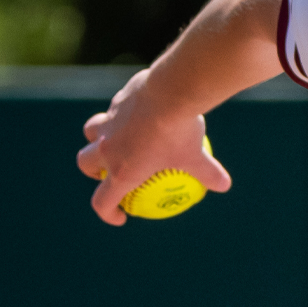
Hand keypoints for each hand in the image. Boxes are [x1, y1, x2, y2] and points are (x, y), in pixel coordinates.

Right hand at [76, 69, 231, 224]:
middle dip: (92, 170)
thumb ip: (208, 172)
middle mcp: (107, 148)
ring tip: (116, 138)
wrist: (170, 91)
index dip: (107, 212)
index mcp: (122, 170)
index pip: (103, 201)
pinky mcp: (116, 101)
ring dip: (98, 137)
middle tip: (106, 172)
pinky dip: (123, 114)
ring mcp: (108, 122)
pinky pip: (115, 109)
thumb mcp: (196, 155)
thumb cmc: (180, 131)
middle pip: (85, 162)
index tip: (121, 215)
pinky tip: (142, 110)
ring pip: (91, 131)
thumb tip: (223, 185)